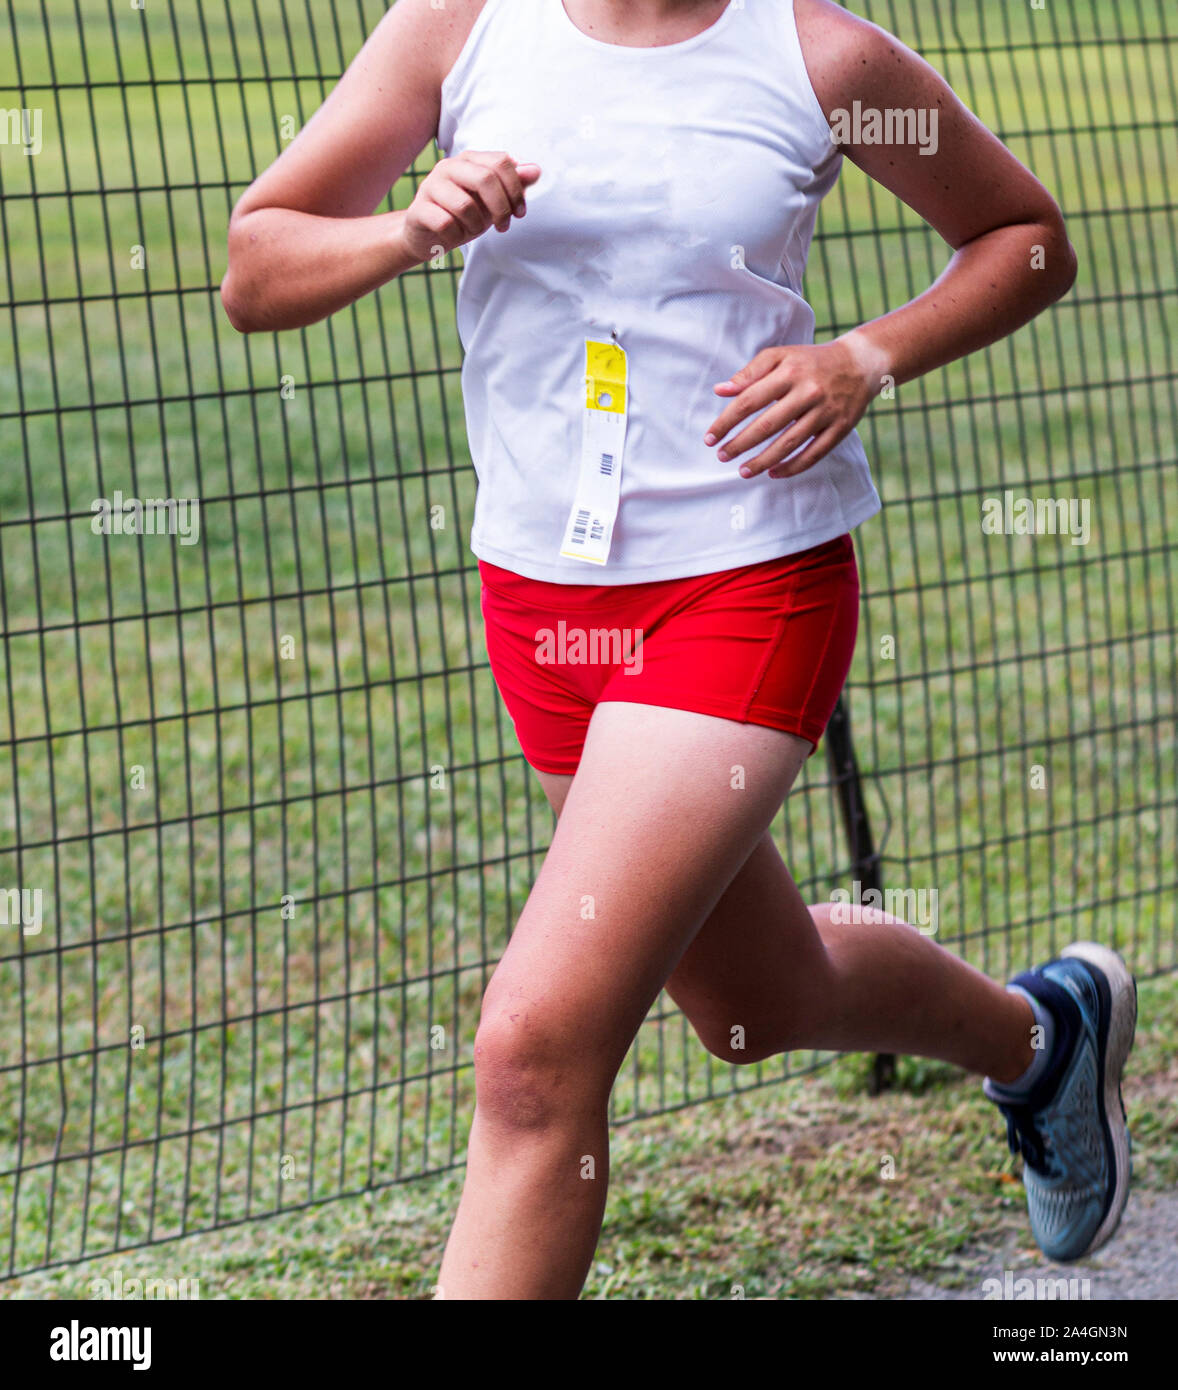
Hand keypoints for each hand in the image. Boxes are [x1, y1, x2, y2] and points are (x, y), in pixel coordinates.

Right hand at [399, 151, 541, 264]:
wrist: (428, 237)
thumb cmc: (465, 216)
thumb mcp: (493, 201)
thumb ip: (514, 184)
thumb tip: (536, 170)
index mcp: (469, 159)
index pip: (502, 162)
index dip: (516, 190)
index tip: (520, 213)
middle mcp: (448, 167)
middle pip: (485, 179)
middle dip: (501, 208)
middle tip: (503, 227)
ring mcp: (430, 186)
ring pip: (465, 205)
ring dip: (476, 226)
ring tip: (473, 230)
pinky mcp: (418, 210)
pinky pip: (446, 224)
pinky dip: (456, 236)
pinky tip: (454, 236)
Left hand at [704, 335, 886, 478]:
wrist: (860, 363)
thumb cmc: (811, 361)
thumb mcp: (781, 356)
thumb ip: (750, 373)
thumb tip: (719, 390)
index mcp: (789, 372)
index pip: (749, 400)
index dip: (726, 422)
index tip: (710, 438)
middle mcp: (808, 392)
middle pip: (767, 425)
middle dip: (740, 444)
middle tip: (722, 456)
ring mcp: (826, 412)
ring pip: (789, 443)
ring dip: (763, 461)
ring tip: (742, 471)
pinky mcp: (840, 428)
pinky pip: (813, 454)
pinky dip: (792, 466)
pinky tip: (773, 473)